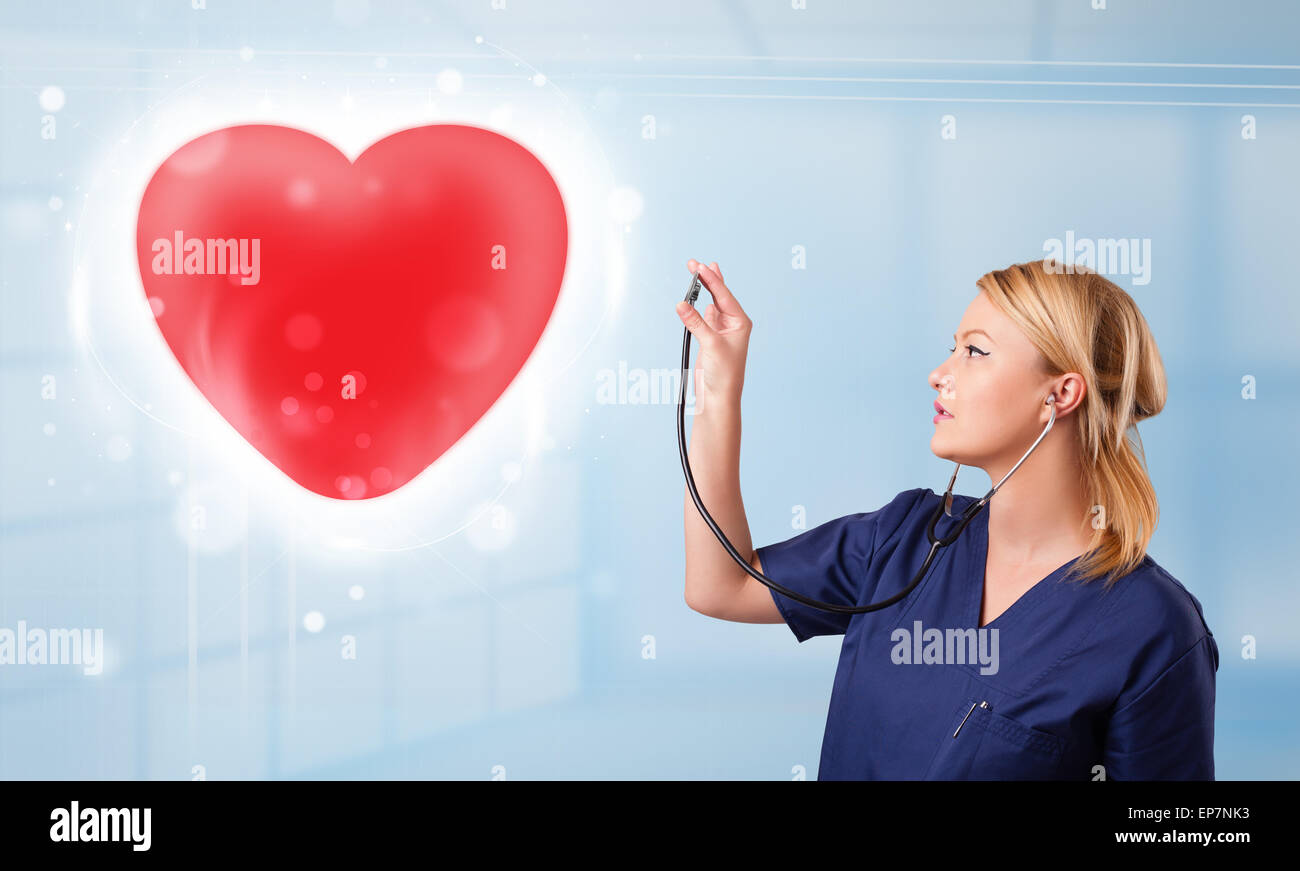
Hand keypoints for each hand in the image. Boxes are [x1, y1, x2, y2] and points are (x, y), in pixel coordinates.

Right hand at [675, 259, 751, 407]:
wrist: (719, 397)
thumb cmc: (724, 374)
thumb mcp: (710, 344)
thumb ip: (695, 322)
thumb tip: (681, 304)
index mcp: (740, 322)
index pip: (723, 295)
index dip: (711, 279)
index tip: (699, 266)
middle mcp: (732, 324)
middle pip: (719, 295)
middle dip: (708, 279)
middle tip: (695, 263)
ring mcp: (721, 331)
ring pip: (711, 304)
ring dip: (704, 290)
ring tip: (699, 273)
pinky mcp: (710, 339)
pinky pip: (704, 317)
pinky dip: (699, 306)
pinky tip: (701, 298)